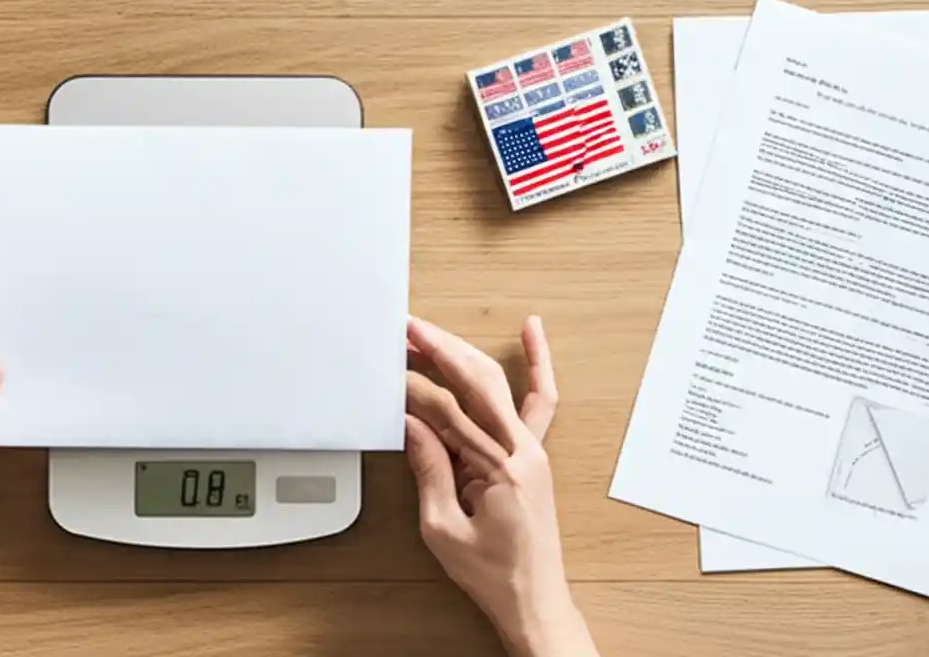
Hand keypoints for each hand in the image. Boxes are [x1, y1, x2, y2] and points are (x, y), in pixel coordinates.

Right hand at [404, 316, 598, 656]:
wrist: (534, 599)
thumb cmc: (492, 574)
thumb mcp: (442, 528)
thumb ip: (429, 470)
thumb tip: (410, 424)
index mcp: (500, 469)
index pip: (448, 413)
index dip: (414, 389)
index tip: (388, 369)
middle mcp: (523, 450)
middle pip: (478, 382)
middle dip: (439, 350)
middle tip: (406, 329)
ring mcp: (533, 448)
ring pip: (500, 383)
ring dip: (466, 353)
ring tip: (433, 332)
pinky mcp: (533, 453)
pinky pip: (540, 398)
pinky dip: (538, 364)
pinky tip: (532, 332)